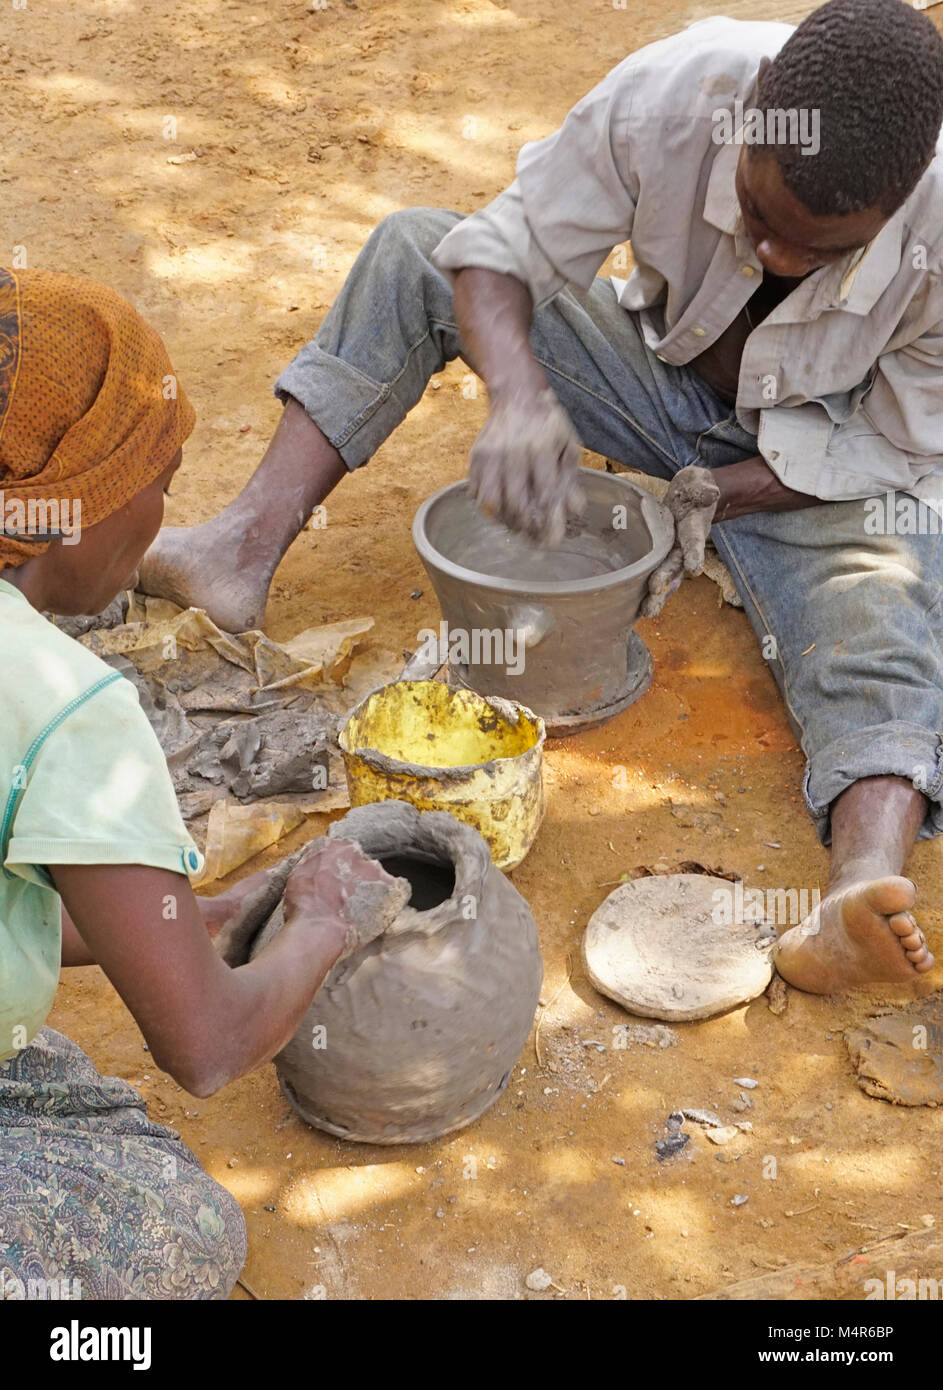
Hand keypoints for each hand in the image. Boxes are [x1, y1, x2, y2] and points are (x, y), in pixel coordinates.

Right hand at [283, 838, 406, 960]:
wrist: (318, 928)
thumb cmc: (303, 909)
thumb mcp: (297, 878)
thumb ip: (312, 868)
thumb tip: (318, 871)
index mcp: (332, 847)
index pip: (344, 853)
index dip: (343, 872)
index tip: (340, 885)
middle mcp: (356, 853)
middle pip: (362, 865)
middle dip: (359, 881)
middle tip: (351, 902)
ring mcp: (374, 869)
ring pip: (379, 879)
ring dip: (374, 892)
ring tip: (364, 912)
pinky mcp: (390, 886)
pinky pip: (399, 890)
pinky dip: (394, 901)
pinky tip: (382, 913)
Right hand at [468, 386, 584, 543]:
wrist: (517, 397)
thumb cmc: (548, 425)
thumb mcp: (568, 447)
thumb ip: (571, 480)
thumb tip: (573, 511)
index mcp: (540, 447)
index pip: (543, 494)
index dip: (547, 521)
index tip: (552, 539)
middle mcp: (512, 451)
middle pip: (515, 504)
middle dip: (525, 527)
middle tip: (534, 536)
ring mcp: (490, 456)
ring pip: (491, 504)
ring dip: (504, 521)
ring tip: (517, 524)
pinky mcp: (475, 459)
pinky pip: (477, 495)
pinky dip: (489, 508)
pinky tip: (503, 507)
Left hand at [640, 465, 720, 617]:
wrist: (692, 497)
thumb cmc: (695, 489)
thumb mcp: (700, 482)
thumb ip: (704, 488)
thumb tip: (711, 492)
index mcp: (694, 528)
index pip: (694, 541)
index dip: (694, 554)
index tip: (694, 568)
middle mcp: (685, 546)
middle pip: (677, 566)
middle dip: (666, 580)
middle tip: (655, 592)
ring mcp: (674, 554)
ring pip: (667, 578)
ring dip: (658, 595)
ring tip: (647, 612)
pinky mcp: (662, 557)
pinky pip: (655, 576)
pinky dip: (648, 593)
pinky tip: (636, 609)